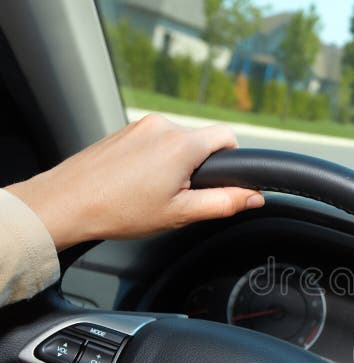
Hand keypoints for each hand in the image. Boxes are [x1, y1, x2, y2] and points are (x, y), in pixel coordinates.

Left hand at [6, 114, 263, 250]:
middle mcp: (163, 126)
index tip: (221, 183)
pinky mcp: (124, 131)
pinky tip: (136, 184)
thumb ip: (224, 202)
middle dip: (199, 167)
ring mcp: (140, 126)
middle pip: (202, 141)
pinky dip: (154, 160)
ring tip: (153, 192)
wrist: (66, 203)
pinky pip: (154, 141)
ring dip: (176, 164)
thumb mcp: (181, 213)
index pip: (228, 138)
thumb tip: (254, 197)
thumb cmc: (118, 210)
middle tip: (179, 196)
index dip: (232, 161)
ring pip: (177, 142)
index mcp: (182, 144)